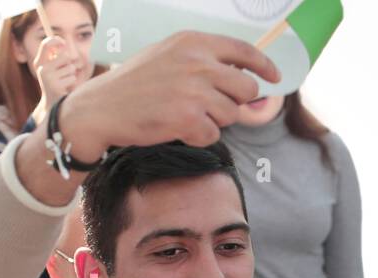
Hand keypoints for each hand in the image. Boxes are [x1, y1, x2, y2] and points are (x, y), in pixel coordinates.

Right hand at [34, 35, 79, 107]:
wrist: (51, 103)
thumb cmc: (55, 82)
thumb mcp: (52, 68)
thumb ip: (55, 57)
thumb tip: (64, 44)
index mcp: (39, 62)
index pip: (45, 45)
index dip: (55, 40)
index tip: (63, 42)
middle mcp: (42, 69)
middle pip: (64, 56)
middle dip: (69, 62)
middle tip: (65, 70)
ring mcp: (49, 78)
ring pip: (70, 67)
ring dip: (71, 73)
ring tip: (64, 80)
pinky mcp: (56, 86)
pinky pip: (72, 78)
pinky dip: (72, 81)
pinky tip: (65, 86)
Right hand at [58, 32, 280, 162]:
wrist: (102, 107)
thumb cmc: (138, 84)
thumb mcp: (170, 56)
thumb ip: (205, 61)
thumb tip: (246, 76)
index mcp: (193, 42)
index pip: (244, 50)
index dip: (265, 65)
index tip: (275, 77)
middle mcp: (197, 62)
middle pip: (247, 89)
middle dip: (235, 102)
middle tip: (211, 106)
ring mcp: (193, 90)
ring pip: (231, 115)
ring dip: (213, 120)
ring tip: (183, 113)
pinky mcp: (188, 118)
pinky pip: (213, 135)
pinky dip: (198, 136)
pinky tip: (175, 127)